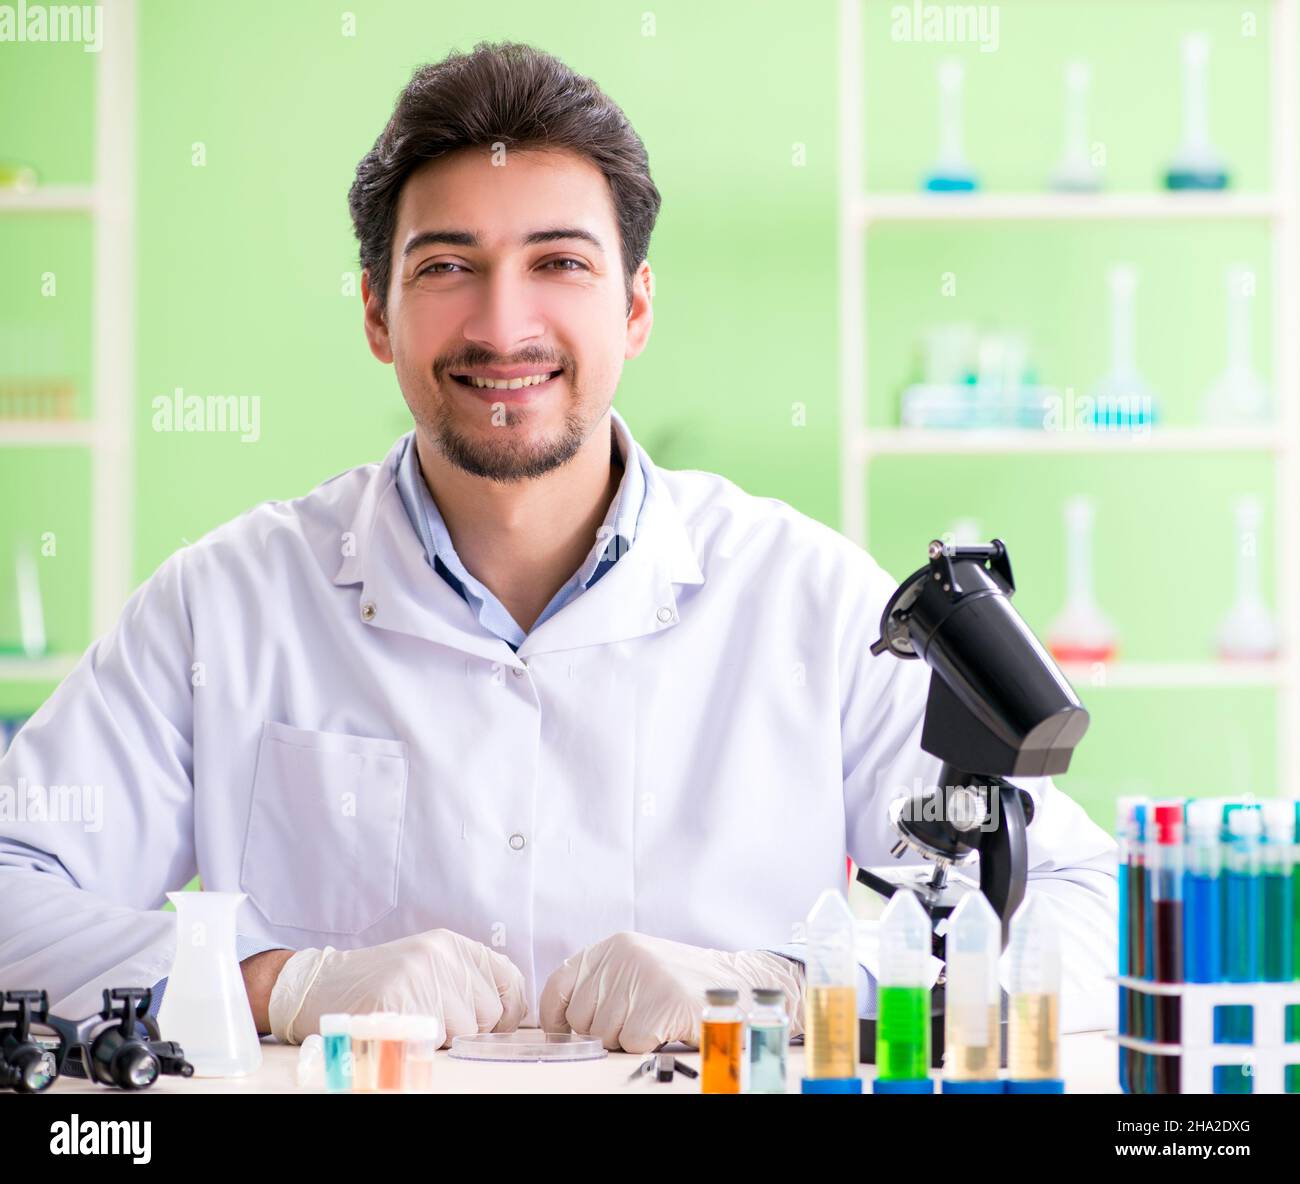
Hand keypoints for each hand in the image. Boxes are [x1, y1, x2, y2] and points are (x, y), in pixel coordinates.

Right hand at [267, 928, 526, 1045]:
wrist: (316, 986)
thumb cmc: (378, 984)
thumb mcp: (428, 967)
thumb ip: (467, 982)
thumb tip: (512, 1017)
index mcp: (451, 945)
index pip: (510, 980)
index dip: (507, 1011)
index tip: (492, 1023)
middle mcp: (440, 956)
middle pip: (490, 1013)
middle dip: (467, 1028)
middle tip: (430, 1019)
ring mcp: (418, 978)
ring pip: (463, 1033)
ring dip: (442, 1039)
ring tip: (410, 1022)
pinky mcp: (397, 1003)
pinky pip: (432, 1042)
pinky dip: (418, 1046)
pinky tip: (398, 1030)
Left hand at [538, 931, 804, 1052]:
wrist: (739, 985)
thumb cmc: (682, 985)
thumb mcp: (636, 970)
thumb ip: (601, 986)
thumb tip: (560, 1024)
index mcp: (613, 946)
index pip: (559, 985)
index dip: (557, 1016)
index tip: (563, 1032)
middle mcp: (623, 956)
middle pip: (582, 1019)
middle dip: (604, 1031)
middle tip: (638, 1019)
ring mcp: (644, 977)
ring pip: (607, 1035)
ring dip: (630, 1038)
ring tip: (658, 1019)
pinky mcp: (662, 1002)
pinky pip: (633, 1042)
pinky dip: (649, 1043)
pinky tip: (669, 1026)